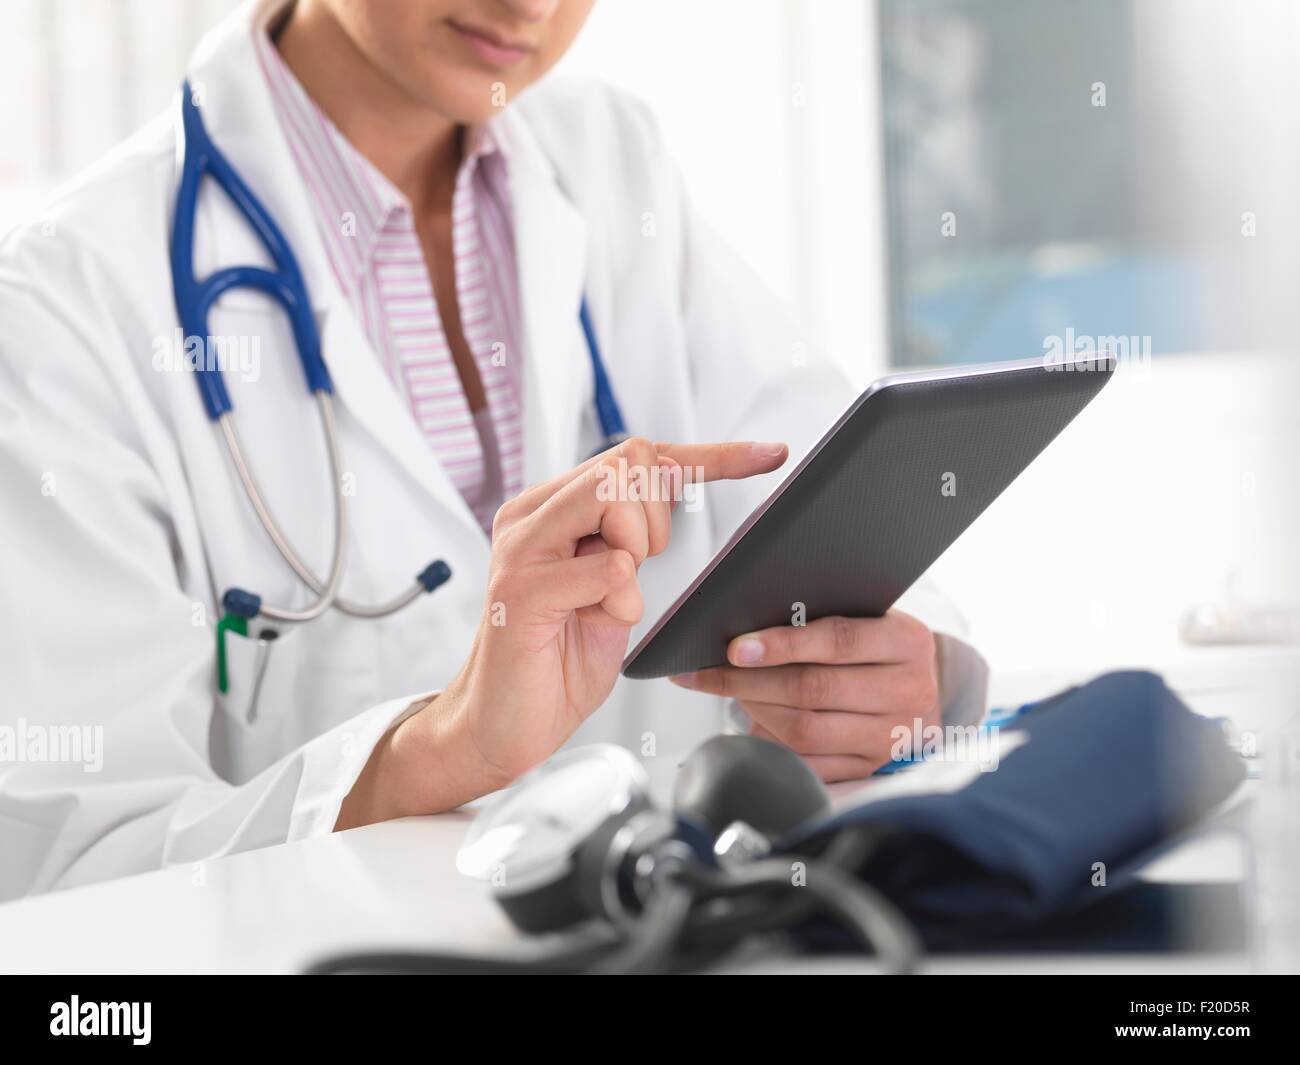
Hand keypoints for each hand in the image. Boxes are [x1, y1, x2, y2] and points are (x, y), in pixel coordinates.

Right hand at [337, 437, 788, 827]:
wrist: (501, 727)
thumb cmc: (555, 661)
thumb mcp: (612, 586)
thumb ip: (632, 535)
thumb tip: (671, 481)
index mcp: (551, 508)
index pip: (636, 456)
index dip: (710, 454)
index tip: (767, 455)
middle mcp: (531, 517)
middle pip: (629, 464)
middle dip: (658, 519)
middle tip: (633, 572)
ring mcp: (521, 549)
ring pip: (614, 498)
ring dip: (636, 551)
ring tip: (608, 599)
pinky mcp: (521, 590)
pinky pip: (608, 568)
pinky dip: (622, 601)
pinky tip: (594, 623)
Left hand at [669, 611, 939, 781]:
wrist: (930, 687)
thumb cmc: (882, 645)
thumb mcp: (871, 617)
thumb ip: (823, 618)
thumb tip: (750, 628)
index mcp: (906, 642)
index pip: (837, 640)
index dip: (782, 643)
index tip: (736, 647)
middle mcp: (906, 692)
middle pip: (813, 690)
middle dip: (749, 680)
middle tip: (709, 671)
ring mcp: (890, 737)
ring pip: (805, 730)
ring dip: (755, 710)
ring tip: (729, 690)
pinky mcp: (870, 768)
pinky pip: (808, 763)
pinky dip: (771, 742)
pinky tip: (752, 723)